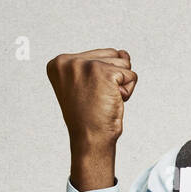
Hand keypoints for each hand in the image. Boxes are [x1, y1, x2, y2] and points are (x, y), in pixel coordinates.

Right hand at [45, 47, 137, 190]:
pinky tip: (111, 101)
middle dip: (113, 78)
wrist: (89, 138)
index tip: (86, 94)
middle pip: (112, 55)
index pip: (98, 55)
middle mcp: (70, 61)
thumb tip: (124, 53)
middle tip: (96, 98)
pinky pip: (131, 76)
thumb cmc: (89, 114)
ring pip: (124, 64)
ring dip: (121, 85)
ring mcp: (87, 65)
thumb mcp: (88, 83)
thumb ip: (103, 62)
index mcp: (59, 62)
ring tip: (103, 99)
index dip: (100, 77)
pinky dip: (127, 91)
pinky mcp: (104, 73)